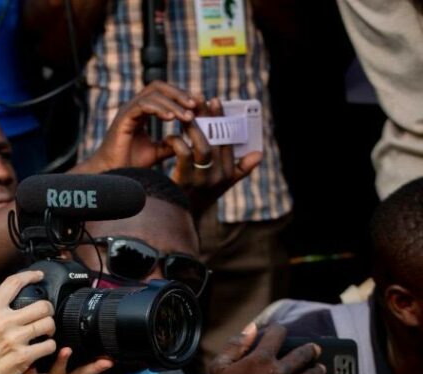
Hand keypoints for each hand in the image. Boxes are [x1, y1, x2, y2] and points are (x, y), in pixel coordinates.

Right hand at [0, 270, 58, 373]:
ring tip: (44, 332)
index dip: (30, 276)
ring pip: (48, 324)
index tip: (38, 276)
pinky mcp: (23, 357)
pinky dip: (49, 346)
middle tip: (45, 315)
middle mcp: (3, 323)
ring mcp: (14, 340)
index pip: (13, 283)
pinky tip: (42, 348)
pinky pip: (49, 345)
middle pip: (41, 305)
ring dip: (50, 328)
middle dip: (47, 310)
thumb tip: (5, 297)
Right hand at [76, 81, 200, 173]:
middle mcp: (134, 108)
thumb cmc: (129, 164)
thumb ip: (170, 144)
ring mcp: (127, 111)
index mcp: (141, 112)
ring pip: (153, 94)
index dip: (180, 97)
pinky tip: (172, 119)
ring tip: (187, 116)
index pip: (162, 94)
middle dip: (179, 93)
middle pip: (158, 87)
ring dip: (173, 102)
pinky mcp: (123, 118)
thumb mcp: (156, 152)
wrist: (112, 175)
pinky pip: (143, 105)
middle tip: (195, 105)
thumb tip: (189, 141)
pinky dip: (160, 109)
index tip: (197, 106)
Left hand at [166, 97, 261, 216]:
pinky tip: (171, 136)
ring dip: (194, 128)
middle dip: (209, 117)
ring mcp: (202, 180)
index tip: (215, 100)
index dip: (223, 119)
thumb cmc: (201, 196)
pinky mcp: (184, 181)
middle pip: (217, 140)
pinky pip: (183, 155)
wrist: (180, 218)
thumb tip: (260, 154)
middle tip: (200, 98)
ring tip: (186, 113)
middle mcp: (219, 176)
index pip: (229, 140)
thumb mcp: (223, 185)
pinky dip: (177, 143)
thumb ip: (240, 169)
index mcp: (229, 173)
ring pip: (202, 147)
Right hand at [207, 322, 324, 373]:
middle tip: (313, 348)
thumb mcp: (218, 367)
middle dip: (310, 348)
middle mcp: (280, 373)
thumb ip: (235, 345)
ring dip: (317, 368)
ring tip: (318, 367)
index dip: (278, 330)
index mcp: (261, 360)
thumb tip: (252, 328)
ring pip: (315, 373)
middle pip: (305, 352)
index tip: (279, 332)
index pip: (278, 333)